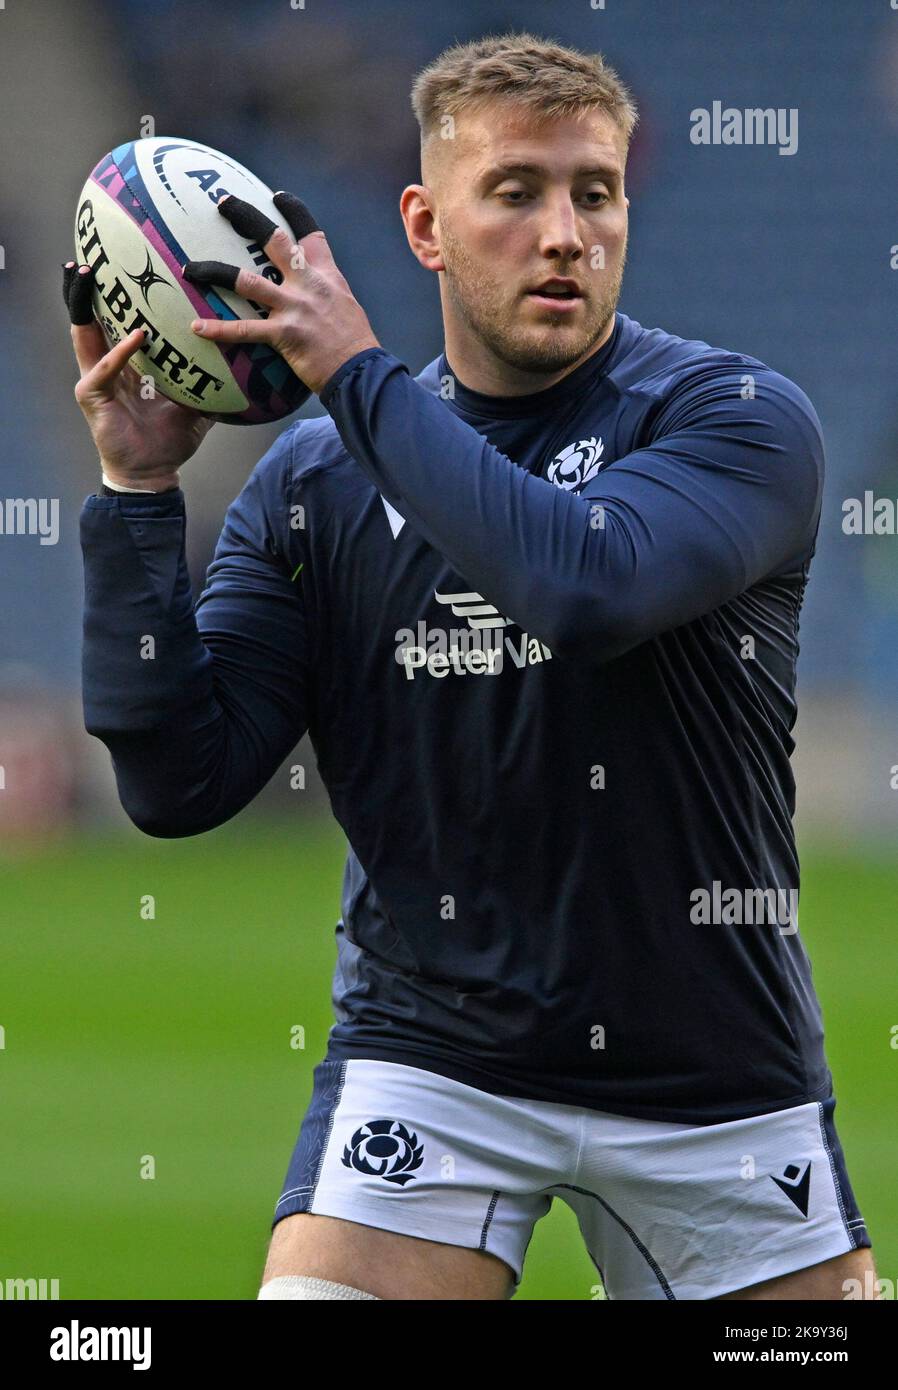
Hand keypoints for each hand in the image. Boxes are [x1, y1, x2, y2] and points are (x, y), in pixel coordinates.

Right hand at [63, 261, 214, 489]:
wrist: (154, 473)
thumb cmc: (169, 441)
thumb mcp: (195, 404)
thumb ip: (210, 381)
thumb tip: (243, 364)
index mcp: (124, 366)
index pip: (114, 324)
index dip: (112, 298)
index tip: (115, 267)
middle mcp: (105, 367)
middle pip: (91, 321)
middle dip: (86, 291)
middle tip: (89, 261)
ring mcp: (95, 380)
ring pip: (84, 335)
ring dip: (85, 306)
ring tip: (88, 277)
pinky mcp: (92, 397)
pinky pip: (105, 368)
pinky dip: (120, 351)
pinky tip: (136, 336)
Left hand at [183, 192, 379, 395]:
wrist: (361, 370)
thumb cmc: (356, 344)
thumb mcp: (347, 306)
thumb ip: (326, 293)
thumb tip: (314, 294)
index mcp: (326, 275)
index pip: (309, 233)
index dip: (293, 211)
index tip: (277, 197)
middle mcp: (307, 283)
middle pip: (273, 240)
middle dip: (246, 217)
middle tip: (223, 204)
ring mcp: (293, 307)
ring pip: (246, 281)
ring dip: (214, 273)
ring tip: (191, 270)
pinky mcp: (283, 334)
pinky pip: (243, 330)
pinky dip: (219, 330)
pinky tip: (197, 327)